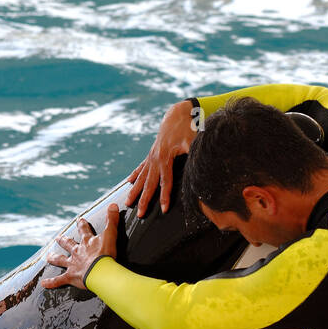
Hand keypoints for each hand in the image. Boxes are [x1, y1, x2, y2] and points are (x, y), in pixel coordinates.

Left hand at [42, 204, 120, 289]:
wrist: (100, 272)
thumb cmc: (106, 255)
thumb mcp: (111, 235)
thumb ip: (112, 220)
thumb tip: (113, 205)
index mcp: (87, 242)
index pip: (84, 230)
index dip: (82, 224)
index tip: (79, 220)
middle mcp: (77, 252)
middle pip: (68, 244)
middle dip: (63, 240)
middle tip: (58, 238)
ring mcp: (72, 264)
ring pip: (60, 260)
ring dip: (54, 259)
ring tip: (48, 258)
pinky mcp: (70, 277)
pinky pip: (59, 280)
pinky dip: (51, 283)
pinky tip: (43, 284)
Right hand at [124, 100, 197, 217]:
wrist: (178, 114)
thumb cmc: (188, 128)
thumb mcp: (193, 140)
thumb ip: (193, 152)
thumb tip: (199, 163)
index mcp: (165, 157)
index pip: (165, 181)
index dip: (165, 196)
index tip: (164, 209)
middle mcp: (155, 158)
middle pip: (149, 183)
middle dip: (144, 200)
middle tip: (140, 214)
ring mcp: (151, 156)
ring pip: (141, 177)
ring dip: (134, 191)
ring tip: (127, 203)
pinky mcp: (151, 154)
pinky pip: (141, 167)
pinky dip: (135, 175)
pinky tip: (129, 183)